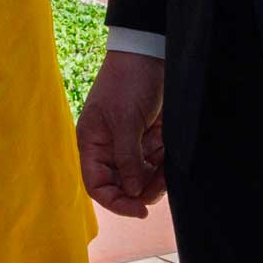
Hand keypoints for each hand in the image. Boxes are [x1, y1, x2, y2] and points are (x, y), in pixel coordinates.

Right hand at [77, 50, 166, 218]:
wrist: (150, 52)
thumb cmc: (128, 81)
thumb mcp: (125, 120)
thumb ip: (126, 158)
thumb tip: (132, 192)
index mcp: (93, 143)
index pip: (97, 185)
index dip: (116, 202)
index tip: (139, 210)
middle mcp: (109, 147)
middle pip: (122, 185)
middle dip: (142, 189)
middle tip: (160, 184)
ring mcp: (130, 143)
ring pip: (142, 177)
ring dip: (156, 177)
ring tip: (167, 165)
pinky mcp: (148, 138)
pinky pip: (156, 163)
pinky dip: (164, 163)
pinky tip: (169, 153)